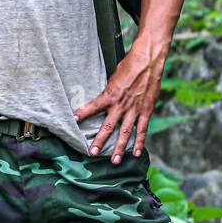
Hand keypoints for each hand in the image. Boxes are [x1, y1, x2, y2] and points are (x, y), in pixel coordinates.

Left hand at [76, 48, 165, 162]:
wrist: (148, 61)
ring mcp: (134, 110)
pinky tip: (136, 152)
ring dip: (119, 148)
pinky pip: (142, 130)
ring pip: (125, 133)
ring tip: (114, 161)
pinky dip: (139, 142)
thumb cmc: (129, 65)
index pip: (93, 107)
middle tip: (92, 153)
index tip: (73, 121)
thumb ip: (108, 91)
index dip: (82, 114)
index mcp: (110, 94)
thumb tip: (102, 98)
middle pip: (108, 127)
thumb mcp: (113, 76)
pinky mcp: (146, 111)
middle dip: (99, 141)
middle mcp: (121, 105)